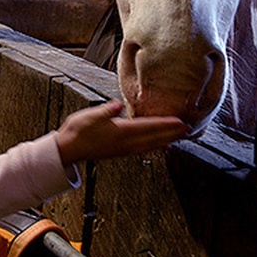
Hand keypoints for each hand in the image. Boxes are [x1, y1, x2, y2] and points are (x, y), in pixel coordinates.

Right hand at [54, 100, 188, 166]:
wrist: (68, 149)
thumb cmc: (78, 131)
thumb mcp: (89, 116)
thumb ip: (105, 111)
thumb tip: (117, 104)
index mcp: (120, 131)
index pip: (148, 126)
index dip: (165, 124)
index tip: (180, 122)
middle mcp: (125, 143)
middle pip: (154, 138)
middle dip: (171, 133)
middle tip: (188, 129)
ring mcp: (124, 149)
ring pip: (150, 144)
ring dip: (166, 140)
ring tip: (179, 137)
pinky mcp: (120, 151)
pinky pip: (143, 149)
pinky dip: (155, 147)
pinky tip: (161, 146)